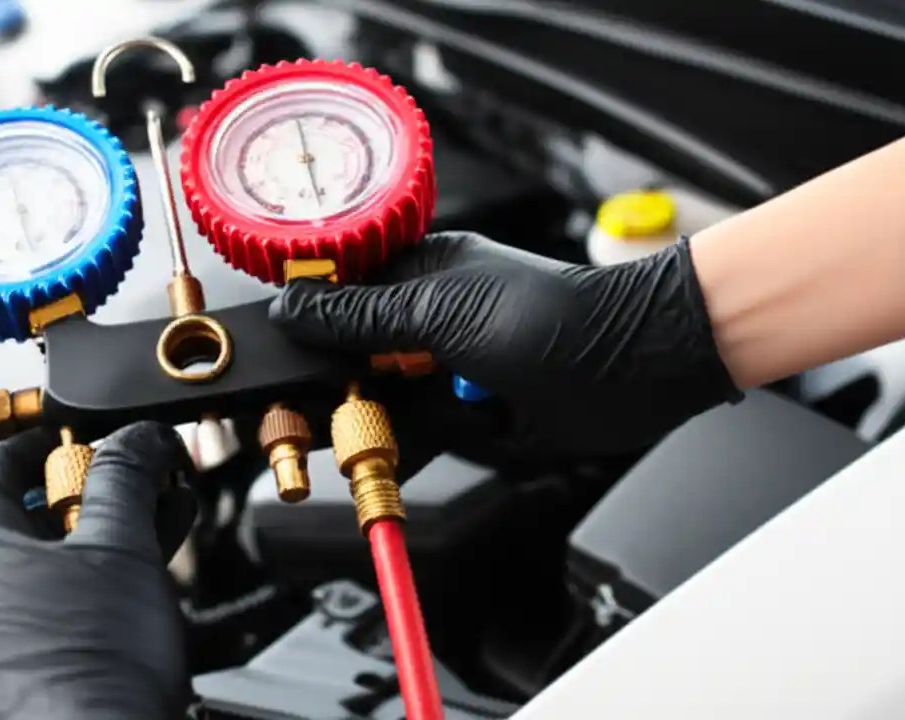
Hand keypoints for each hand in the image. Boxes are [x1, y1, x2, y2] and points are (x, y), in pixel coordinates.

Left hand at [0, 422, 197, 719]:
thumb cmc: (80, 670)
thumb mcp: (116, 547)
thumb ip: (126, 477)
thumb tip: (136, 438)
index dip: (53, 430)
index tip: (94, 419)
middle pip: (36, 501)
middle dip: (100, 477)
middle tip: (146, 459)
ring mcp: (7, 622)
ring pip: (63, 547)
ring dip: (117, 519)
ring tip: (168, 496)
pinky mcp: (40, 654)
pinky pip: (75, 589)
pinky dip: (113, 564)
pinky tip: (160, 546)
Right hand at [270, 232, 741, 453]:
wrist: (635, 370)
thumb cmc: (556, 316)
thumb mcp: (442, 311)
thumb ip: (362, 314)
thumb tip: (293, 307)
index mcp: (415, 276)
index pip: (335, 295)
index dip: (300, 324)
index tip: (269, 353)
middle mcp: (423, 322)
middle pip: (346, 354)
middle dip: (320, 383)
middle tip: (291, 411)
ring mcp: (441, 371)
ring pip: (372, 400)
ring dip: (352, 421)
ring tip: (325, 438)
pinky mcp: (461, 416)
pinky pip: (409, 437)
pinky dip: (390, 451)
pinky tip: (371, 462)